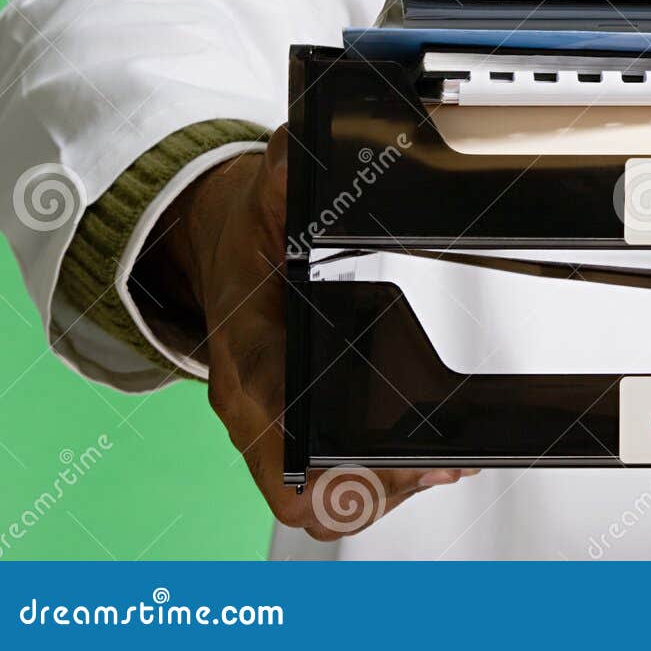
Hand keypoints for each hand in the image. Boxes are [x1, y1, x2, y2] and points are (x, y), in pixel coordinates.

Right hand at [140, 126, 474, 540]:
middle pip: (311, 495)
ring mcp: (269, 422)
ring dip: (382, 488)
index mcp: (247, 365)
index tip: (400, 467)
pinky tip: (424, 455)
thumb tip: (304, 154)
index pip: (282, 454)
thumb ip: (287, 181)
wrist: (209, 242)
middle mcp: (254, 408)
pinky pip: (329, 472)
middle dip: (378, 492)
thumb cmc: (240, 233)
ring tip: (442, 467)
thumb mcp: (260, 200)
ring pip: (322, 496)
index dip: (338, 479)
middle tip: (440, 469)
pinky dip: (374, 473)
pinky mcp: (289, 422)